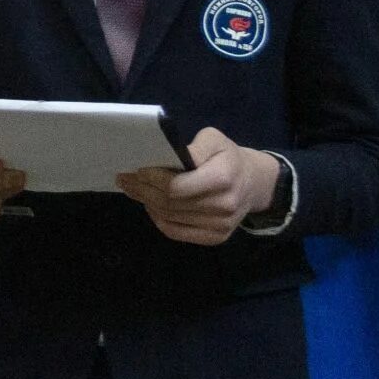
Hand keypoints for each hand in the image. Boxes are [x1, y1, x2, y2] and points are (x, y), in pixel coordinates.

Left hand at [115, 127, 281, 245]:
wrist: (254, 183)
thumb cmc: (228, 157)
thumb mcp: (214, 140)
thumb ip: (192, 148)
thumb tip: (165, 158)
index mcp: (223, 178)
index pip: (176, 186)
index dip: (152, 179)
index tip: (137, 169)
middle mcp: (223, 205)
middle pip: (169, 203)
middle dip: (142, 189)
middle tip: (124, 178)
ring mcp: (220, 225)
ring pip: (169, 217)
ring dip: (146, 202)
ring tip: (132, 189)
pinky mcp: (215, 238)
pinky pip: (176, 232)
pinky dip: (158, 219)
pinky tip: (150, 205)